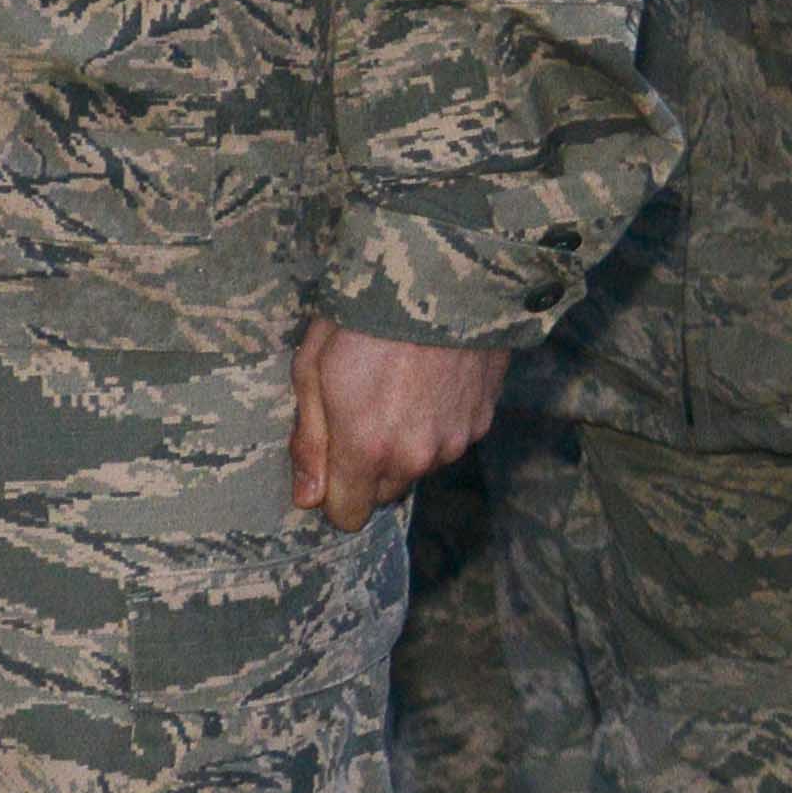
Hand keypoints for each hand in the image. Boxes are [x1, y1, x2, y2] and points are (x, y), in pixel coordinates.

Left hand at [288, 320, 503, 531]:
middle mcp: (416, 457)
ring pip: (420, 465)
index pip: (348, 515)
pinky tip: (431, 381)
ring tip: (400, 388)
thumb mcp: (313, 371)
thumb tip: (308, 498)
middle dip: (369, 468)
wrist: (443, 277)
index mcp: (367, 449)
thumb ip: (309, 442)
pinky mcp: (483, 419)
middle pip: (384, 493)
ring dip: (406, 443)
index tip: (330, 460)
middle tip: (362, 413)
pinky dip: (439, 422)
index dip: (332, 494)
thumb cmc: (366, 318)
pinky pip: (452, 439)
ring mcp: (456, 440)